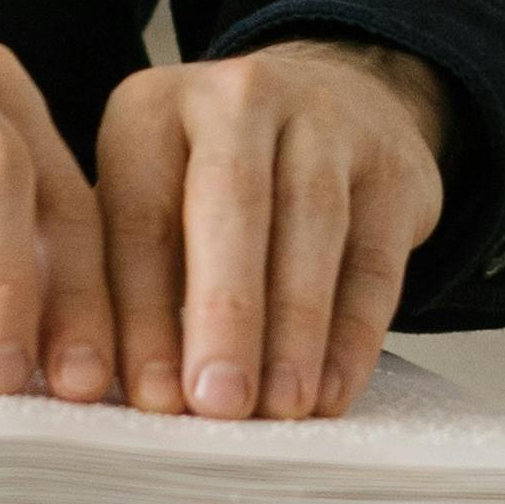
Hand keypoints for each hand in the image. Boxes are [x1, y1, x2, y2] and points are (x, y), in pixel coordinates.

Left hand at [95, 41, 445, 421]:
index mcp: (152, 108)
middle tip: (217, 401)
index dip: (141, 311)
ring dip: (294, 327)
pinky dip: (354, 332)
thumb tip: (111, 386)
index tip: (149, 394)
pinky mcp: (393, 167)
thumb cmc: (218, 182)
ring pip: (310, 224)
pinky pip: (374, 257)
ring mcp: (325, 121)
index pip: (140, 215)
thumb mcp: (152, 200)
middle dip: (223, 310)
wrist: (338, 104)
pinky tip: (332, 389)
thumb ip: (123, 283)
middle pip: (230, 202)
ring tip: (278, 406)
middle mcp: (239, 98)